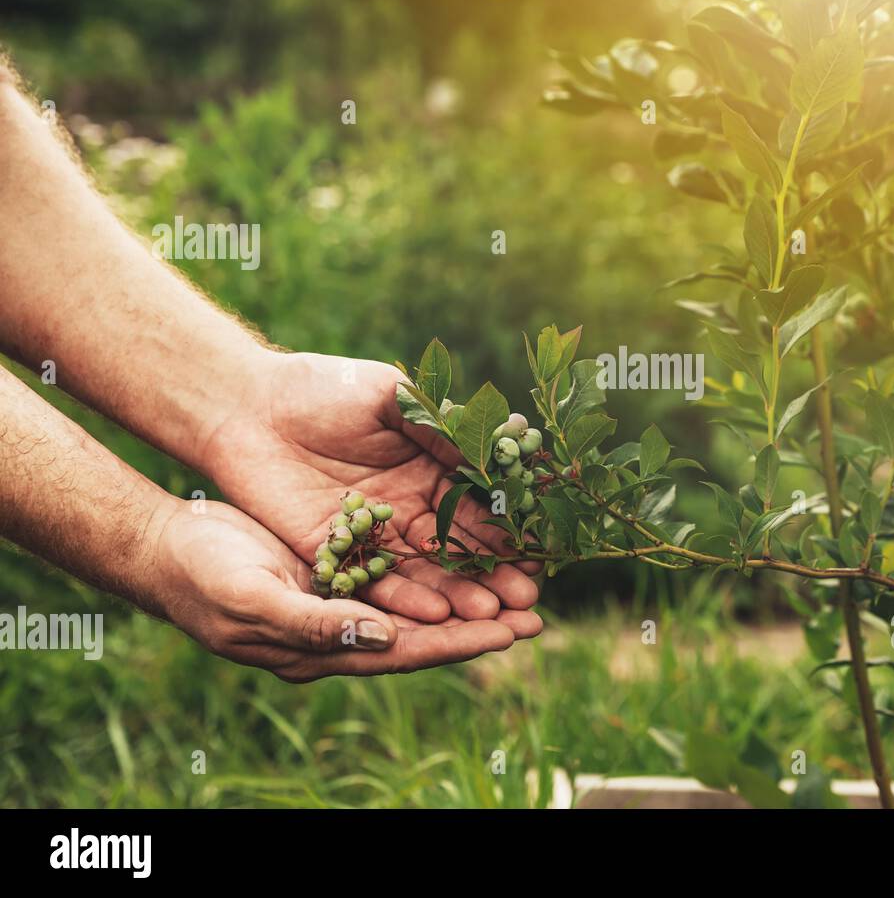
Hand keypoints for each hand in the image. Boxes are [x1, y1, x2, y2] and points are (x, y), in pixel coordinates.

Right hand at [156, 502, 515, 680]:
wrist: (164, 545)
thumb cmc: (200, 575)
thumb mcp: (252, 598)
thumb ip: (317, 623)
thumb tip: (387, 639)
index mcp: (324, 650)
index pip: (411, 651)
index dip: (464, 642)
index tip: (514, 631)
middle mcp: (343, 629)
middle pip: (428, 630)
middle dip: (483, 620)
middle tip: (538, 606)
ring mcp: (342, 598)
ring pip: (420, 599)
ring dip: (467, 589)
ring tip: (518, 576)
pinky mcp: (339, 565)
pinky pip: (398, 568)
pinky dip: (434, 560)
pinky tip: (464, 544)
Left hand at [201, 351, 541, 638]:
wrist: (243, 408)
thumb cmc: (321, 388)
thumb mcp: (389, 396)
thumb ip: (437, 427)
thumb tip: (494, 454)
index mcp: (430, 466)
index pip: (477, 504)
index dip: (506, 528)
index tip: (537, 550)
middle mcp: (410, 506)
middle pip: (460, 547)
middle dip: (494, 574)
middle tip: (527, 599)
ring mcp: (375, 535)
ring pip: (426, 573)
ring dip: (460, 596)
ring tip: (493, 617)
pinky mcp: (337, 556)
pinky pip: (377, 584)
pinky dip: (407, 601)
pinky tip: (437, 616)